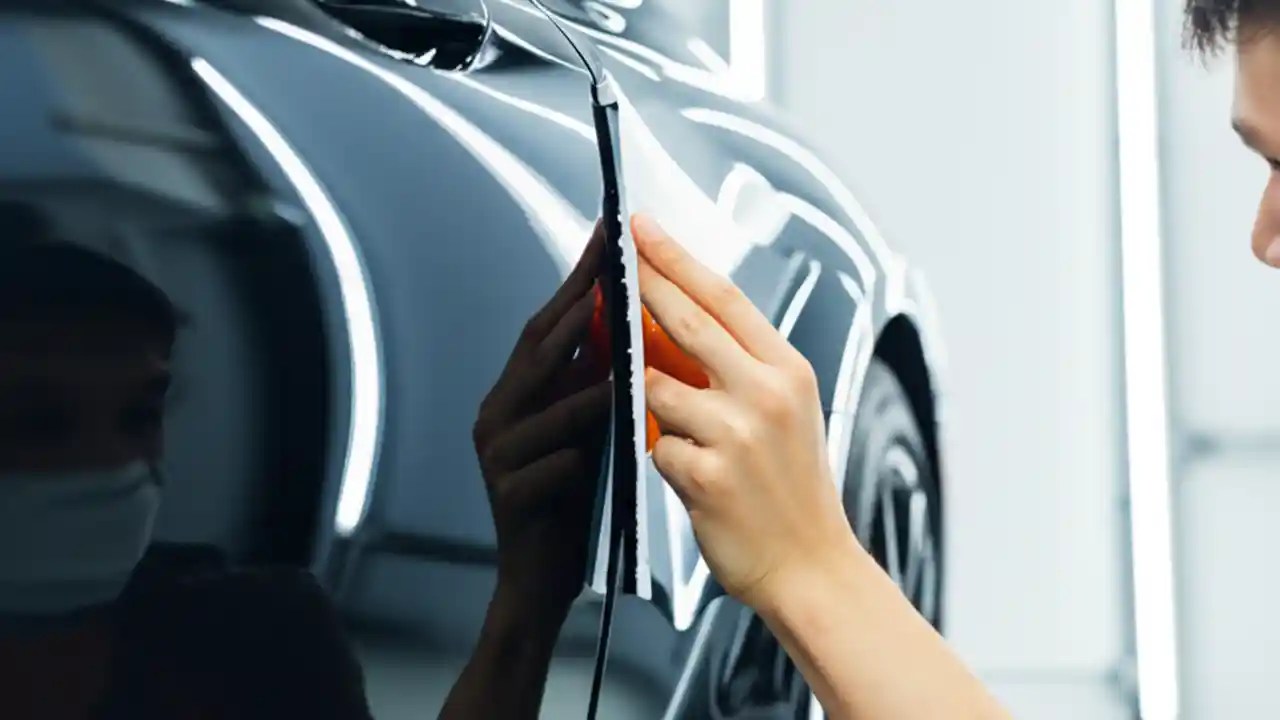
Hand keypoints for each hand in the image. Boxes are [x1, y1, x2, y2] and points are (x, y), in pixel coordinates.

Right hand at [472, 223, 609, 618]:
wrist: (543, 578)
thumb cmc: (574, 494)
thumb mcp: (587, 426)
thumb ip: (595, 378)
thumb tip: (630, 316)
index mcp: (518, 392)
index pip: (551, 324)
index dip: (580, 279)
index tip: (610, 234)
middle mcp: (499, 414)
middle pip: (537, 350)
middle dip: (576, 304)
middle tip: (612, 261)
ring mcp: (498, 458)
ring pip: (541, 409)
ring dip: (582, 379)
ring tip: (621, 348)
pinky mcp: (509, 500)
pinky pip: (544, 470)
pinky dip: (573, 454)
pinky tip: (601, 442)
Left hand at [633, 214, 862, 612]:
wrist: (811, 564)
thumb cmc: (792, 488)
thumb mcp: (785, 412)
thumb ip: (740, 368)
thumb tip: (676, 323)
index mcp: (788, 370)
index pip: (725, 297)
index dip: (678, 259)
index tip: (644, 230)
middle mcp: (767, 392)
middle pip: (687, 321)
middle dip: (644, 283)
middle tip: (613, 256)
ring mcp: (736, 433)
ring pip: (657, 388)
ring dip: (650, 401)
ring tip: (683, 429)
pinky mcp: (705, 474)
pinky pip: (654, 446)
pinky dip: (661, 457)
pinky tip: (691, 478)